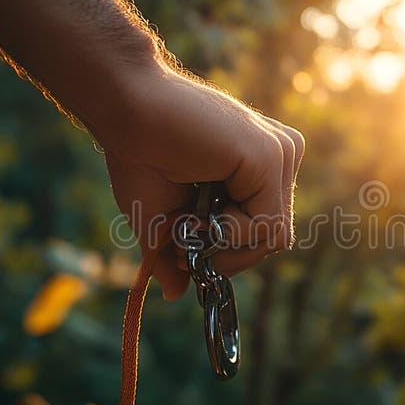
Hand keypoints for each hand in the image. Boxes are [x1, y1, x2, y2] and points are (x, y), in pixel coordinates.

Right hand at [99, 65, 303, 299]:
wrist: (124, 110)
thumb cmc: (139, 154)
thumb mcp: (161, 219)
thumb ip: (176, 257)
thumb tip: (176, 294)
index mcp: (260, 168)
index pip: (266, 229)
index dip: (227, 249)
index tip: (186, 238)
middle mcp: (278, 157)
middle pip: (274, 237)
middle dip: (227, 253)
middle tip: (186, 235)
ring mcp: (280, 154)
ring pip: (274, 237)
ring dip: (225, 244)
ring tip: (191, 218)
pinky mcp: (273, 155)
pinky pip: (268, 225)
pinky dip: (231, 232)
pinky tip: (202, 210)